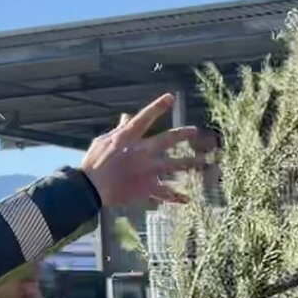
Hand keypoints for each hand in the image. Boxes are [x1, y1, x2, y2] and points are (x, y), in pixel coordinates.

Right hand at [79, 95, 213, 207]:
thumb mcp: (103, 141)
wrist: (91, 188)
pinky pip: (165, 193)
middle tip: (195, 131)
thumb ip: (120, 129)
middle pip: (167, 139)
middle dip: (183, 134)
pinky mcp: (147, 187)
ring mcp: (147, 169)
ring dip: (191, 162)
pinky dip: (177, 197)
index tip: (171, 98)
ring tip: (205, 161)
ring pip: (175, 165)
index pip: (146, 117)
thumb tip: (127, 116)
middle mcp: (142, 151)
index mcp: (129, 137)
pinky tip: (188, 199)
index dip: (159, 106)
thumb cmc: (94, 163)